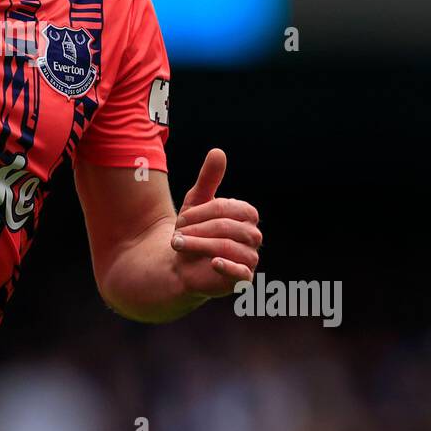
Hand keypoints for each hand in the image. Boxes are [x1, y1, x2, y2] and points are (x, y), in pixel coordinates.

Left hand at [171, 148, 261, 298]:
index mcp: (246, 214)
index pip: (226, 208)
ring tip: (178, 245)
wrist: (182, 264)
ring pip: (227, 247)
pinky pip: (242, 273)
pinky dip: (228, 267)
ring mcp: (250, 257)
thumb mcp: (196, 202)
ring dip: (198, 245)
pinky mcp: (243, 279)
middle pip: (226, 227)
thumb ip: (208, 179)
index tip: (181, 220)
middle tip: (177, 234)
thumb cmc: (194, 231)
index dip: (201, 212)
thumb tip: (218, 151)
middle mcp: (253, 235)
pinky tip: (213, 263)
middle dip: (197, 229)